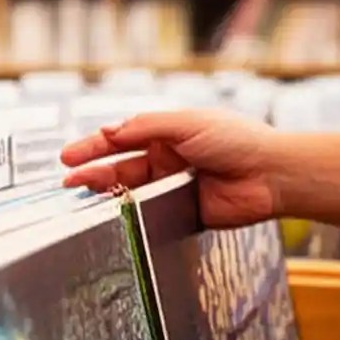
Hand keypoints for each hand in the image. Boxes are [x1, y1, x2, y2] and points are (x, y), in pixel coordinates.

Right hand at [60, 109, 282, 227]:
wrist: (271, 175)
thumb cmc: (236, 140)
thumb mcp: (187, 123)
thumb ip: (146, 127)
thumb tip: (108, 131)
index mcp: (167, 133)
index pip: (122, 138)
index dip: (94, 147)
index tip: (68, 157)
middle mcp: (167, 159)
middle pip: (121, 166)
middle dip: (93, 173)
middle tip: (68, 181)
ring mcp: (173, 186)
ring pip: (132, 191)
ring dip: (107, 193)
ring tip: (83, 196)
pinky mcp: (183, 212)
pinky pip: (151, 214)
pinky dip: (131, 215)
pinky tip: (113, 215)